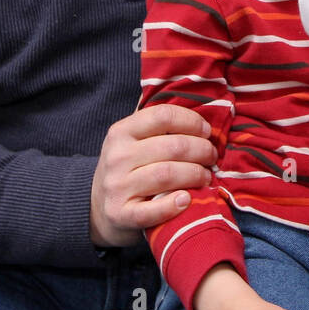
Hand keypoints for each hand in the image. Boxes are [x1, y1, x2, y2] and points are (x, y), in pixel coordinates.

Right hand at [89, 104, 216, 247]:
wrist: (96, 207)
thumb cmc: (126, 168)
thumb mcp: (131, 139)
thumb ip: (154, 120)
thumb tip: (190, 94)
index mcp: (121, 131)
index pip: (163, 116)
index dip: (191, 121)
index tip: (206, 131)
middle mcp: (117, 156)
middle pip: (172, 147)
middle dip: (201, 150)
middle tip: (212, 156)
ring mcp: (117, 187)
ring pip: (167, 175)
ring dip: (195, 175)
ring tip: (206, 176)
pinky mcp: (120, 214)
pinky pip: (152, 211)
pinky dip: (174, 205)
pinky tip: (187, 199)